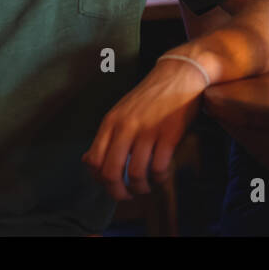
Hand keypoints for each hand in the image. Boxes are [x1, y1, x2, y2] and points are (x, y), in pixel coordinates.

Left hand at [82, 57, 205, 200]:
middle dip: (118, 192)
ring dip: (141, 188)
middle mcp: (126, 127)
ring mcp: (148, 130)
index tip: (111, 184)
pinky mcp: (169, 134)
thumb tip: (88, 162)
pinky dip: (160, 178)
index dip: (100, 180)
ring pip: (137, 174)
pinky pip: (159, 167)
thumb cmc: (151, 96)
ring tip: (147, 186)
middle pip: (112, 172)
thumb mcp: (122, 111)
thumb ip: (107, 135)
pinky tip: (161, 175)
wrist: (180, 74)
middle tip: (127, 195)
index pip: (94, 161)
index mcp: (111, 122)